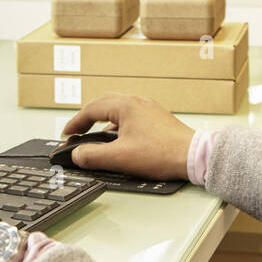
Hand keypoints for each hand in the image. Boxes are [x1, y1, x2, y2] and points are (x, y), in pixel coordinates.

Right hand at [62, 94, 195, 180]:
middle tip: (78, 130)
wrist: (193, 156)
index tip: (67, 133)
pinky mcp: (158, 119)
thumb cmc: (162, 153)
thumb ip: (93, 156)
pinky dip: (119, 126)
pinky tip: (121, 141)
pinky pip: (132, 117)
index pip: (91, 109)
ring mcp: (150, 109)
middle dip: (88, 117)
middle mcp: (138, 102)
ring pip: (119, 110)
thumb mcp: (120, 158)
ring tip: (97, 136)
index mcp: (126, 106)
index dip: (76, 122)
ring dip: (104, 121)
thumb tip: (77, 155)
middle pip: (104, 103)